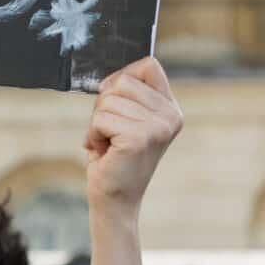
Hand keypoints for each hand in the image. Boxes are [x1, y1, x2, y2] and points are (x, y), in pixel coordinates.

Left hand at [84, 58, 182, 217]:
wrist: (114, 198)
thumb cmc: (115, 157)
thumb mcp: (127, 119)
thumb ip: (127, 95)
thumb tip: (109, 80)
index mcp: (170, 109)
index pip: (149, 65)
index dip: (123, 76)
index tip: (112, 99)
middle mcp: (170, 116)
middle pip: (123, 80)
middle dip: (105, 104)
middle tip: (110, 131)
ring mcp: (157, 127)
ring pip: (108, 100)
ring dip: (98, 122)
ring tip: (109, 143)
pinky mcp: (138, 138)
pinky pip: (100, 118)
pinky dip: (94, 134)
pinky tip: (105, 151)